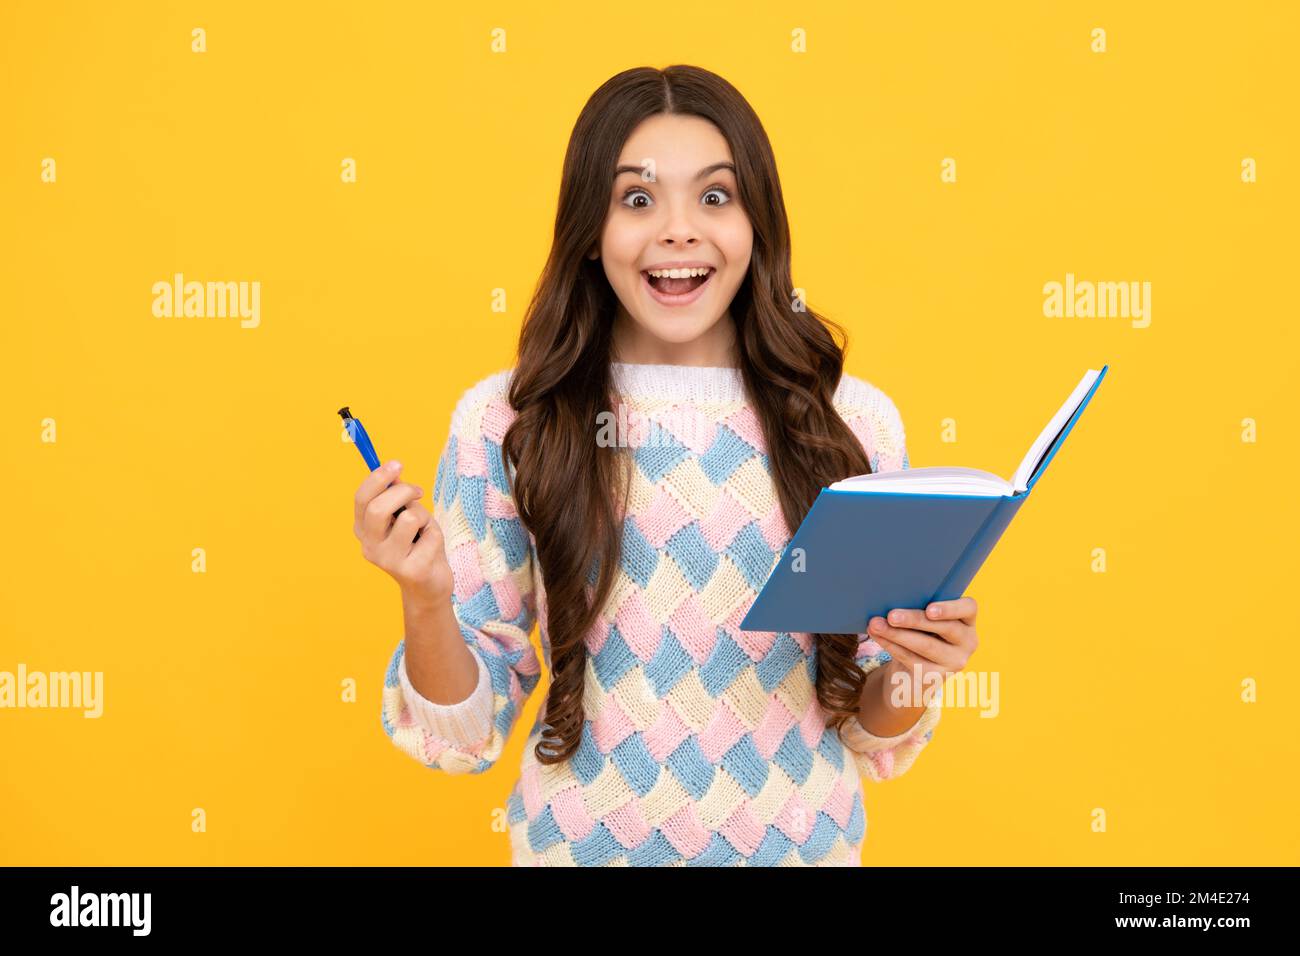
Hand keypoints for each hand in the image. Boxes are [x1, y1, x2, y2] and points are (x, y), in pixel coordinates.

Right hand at [353, 459, 452, 604]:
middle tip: (418, 492)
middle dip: (403, 491)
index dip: (378, 478)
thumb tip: (394, 470)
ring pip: (409, 518)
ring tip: (424, 528)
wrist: (428, 586)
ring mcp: (389, 561)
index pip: (362, 498)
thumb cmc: (416, 545)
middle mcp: (370, 546)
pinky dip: (436, 534)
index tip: (396, 464)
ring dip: (424, 515)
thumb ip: (396, 498)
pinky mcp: (412, 570)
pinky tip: (431, 548)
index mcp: (363, 529)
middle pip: (379, 508)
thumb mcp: (403, 517)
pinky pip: (431, 535)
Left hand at [866, 596, 978, 706]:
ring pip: (926, 645)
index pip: (969, 608)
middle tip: (891, 615)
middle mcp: (967, 641)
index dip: (951, 608)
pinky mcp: (937, 677)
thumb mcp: (923, 620)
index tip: (930, 610)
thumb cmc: (918, 633)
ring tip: (876, 625)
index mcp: (967, 620)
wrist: (913, 672)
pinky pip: (912, 659)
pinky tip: (878, 637)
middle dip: (914, 620)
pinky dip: (892, 646)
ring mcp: (955, 661)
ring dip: (898, 634)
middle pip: (944, 627)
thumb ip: (918, 607)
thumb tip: (889, 596)